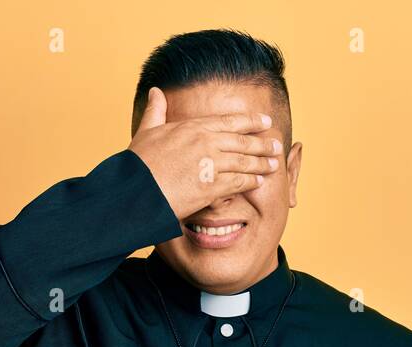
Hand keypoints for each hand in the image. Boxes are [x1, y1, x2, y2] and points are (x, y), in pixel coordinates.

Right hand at [129, 86, 283, 221]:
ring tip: (273, 164)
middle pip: (242, 141)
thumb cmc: (137, 165)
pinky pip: (238, 182)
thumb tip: (155, 91)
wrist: (135, 191)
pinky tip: (260, 182)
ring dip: (261, 163)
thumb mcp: (146, 132)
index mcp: (192, 127)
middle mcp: (205, 142)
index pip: (229, 121)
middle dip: (262, 143)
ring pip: (244, 161)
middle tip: (276, 144)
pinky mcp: (211, 186)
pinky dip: (251, 181)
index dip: (250, 121)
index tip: (264, 121)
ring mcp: (210, 164)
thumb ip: (155, 111)